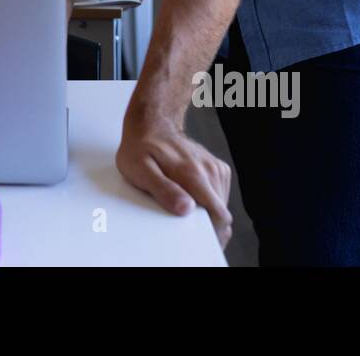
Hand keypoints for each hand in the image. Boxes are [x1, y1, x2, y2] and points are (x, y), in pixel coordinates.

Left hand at [116, 91, 232, 246]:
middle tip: (181, 217)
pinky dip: (209, 199)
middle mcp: (209, 170)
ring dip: (206, 210)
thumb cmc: (141, 147)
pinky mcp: (216, 167)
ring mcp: (215, 167)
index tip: (196, 236)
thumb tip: (185, 208)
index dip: (210, 232)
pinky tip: (190, 193)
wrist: (151, 123)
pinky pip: (220, 193)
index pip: (218, 215)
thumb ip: (163, 190)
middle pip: (220, 212)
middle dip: (206, 223)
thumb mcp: (139, 169)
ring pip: (221, 204)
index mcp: (193, 174)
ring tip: (183, 200)